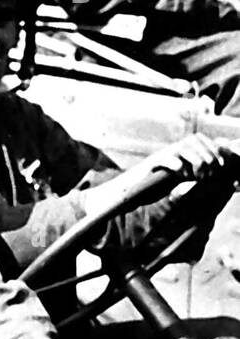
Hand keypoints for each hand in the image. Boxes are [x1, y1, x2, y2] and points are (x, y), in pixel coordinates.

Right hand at [81, 134, 237, 217]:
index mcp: (176, 157)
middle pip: (195, 140)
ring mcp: (158, 160)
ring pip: (184, 147)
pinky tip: (181, 173)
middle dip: (209, 154)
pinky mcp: (147, 168)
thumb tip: (210, 178)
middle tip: (211, 170)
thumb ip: (188, 179)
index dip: (214, 149)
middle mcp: (167, 155)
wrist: (116, 198)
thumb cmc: (142, 194)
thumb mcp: (171, 185)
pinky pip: (165, 160)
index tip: (222, 165)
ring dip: (197, 158)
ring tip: (198, 173)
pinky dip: (176, 164)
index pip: (199, 141)